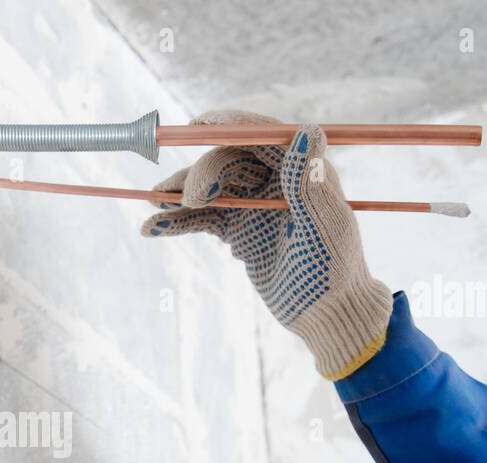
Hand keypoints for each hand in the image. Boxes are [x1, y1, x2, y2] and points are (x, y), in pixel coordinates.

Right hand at [142, 109, 391, 379]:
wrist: (325, 313)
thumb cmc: (335, 270)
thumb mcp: (326, 227)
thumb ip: (311, 182)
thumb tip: (308, 131)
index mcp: (301, 171)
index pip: (263, 137)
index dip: (230, 125)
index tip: (197, 124)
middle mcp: (275, 181)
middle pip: (228, 161)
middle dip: (202, 174)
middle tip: (188, 199)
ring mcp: (252, 205)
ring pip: (209, 188)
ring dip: (180, 193)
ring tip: (156, 204)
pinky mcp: (236, 230)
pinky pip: (202, 219)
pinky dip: (178, 222)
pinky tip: (152, 228)